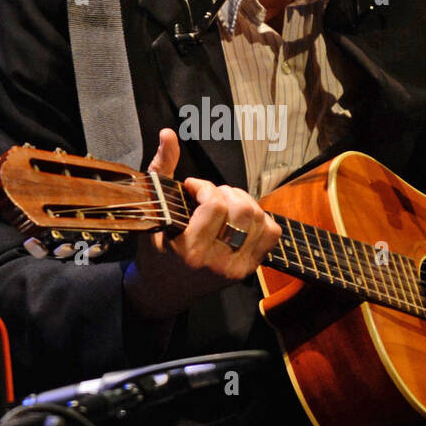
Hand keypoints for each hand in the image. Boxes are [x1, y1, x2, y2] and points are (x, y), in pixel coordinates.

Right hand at [123, 128, 281, 320]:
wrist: (163, 292)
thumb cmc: (153, 251)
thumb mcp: (152, 212)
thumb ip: (161, 171)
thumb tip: (168, 134)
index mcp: (189, 250)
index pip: (214, 204)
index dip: (204, 186)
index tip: (191, 187)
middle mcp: (217, 261)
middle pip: (242, 209)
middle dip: (226, 191)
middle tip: (208, 196)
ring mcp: (236, 268)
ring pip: (259, 218)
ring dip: (243, 201)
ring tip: (224, 204)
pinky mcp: (248, 270)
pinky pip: (272, 234)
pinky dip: (261, 219)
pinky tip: (240, 219)